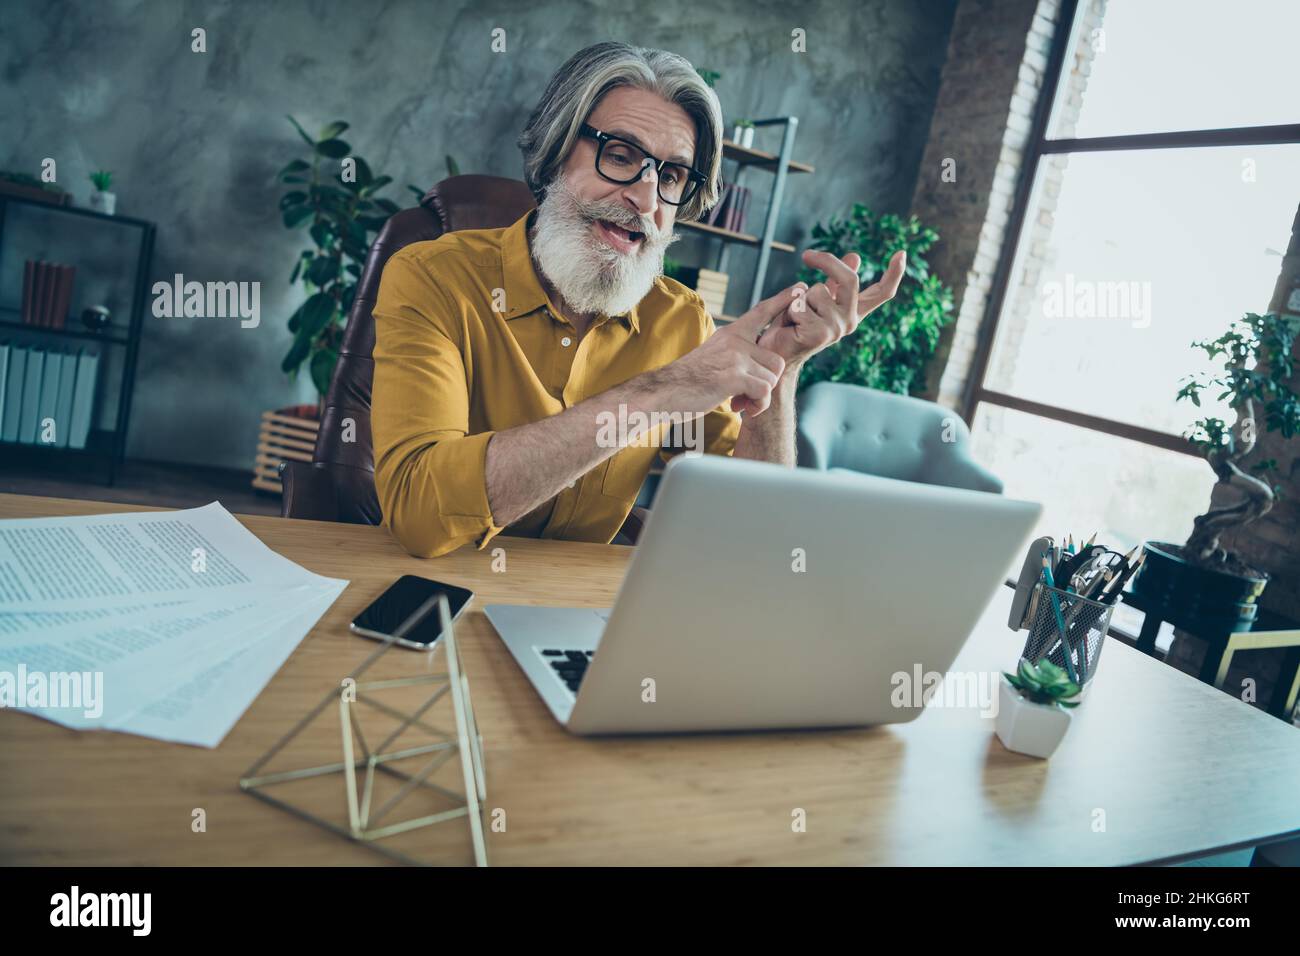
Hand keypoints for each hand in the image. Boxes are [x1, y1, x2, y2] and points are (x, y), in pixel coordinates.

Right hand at [653, 285, 799, 416]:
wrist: (663, 391)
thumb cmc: (687, 380)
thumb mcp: (712, 356)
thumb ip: (735, 353)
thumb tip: (757, 362)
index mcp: (731, 333)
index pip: (761, 312)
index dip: (782, 300)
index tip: (800, 288)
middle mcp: (735, 340)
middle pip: (776, 360)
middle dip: (766, 383)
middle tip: (746, 395)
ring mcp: (735, 356)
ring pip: (772, 377)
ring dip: (760, 397)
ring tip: (740, 402)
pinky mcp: (734, 375)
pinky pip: (763, 391)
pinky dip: (756, 405)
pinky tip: (739, 408)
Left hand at [756, 249, 906, 365]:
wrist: (776, 354)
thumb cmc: (794, 325)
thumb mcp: (817, 299)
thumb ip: (836, 280)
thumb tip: (856, 256)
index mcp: (853, 312)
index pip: (880, 293)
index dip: (894, 274)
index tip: (902, 253)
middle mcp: (849, 321)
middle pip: (850, 279)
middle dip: (827, 262)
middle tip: (806, 255)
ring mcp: (836, 329)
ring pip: (817, 290)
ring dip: (799, 298)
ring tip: (796, 317)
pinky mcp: (818, 334)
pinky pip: (801, 305)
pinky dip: (789, 310)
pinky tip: (790, 326)